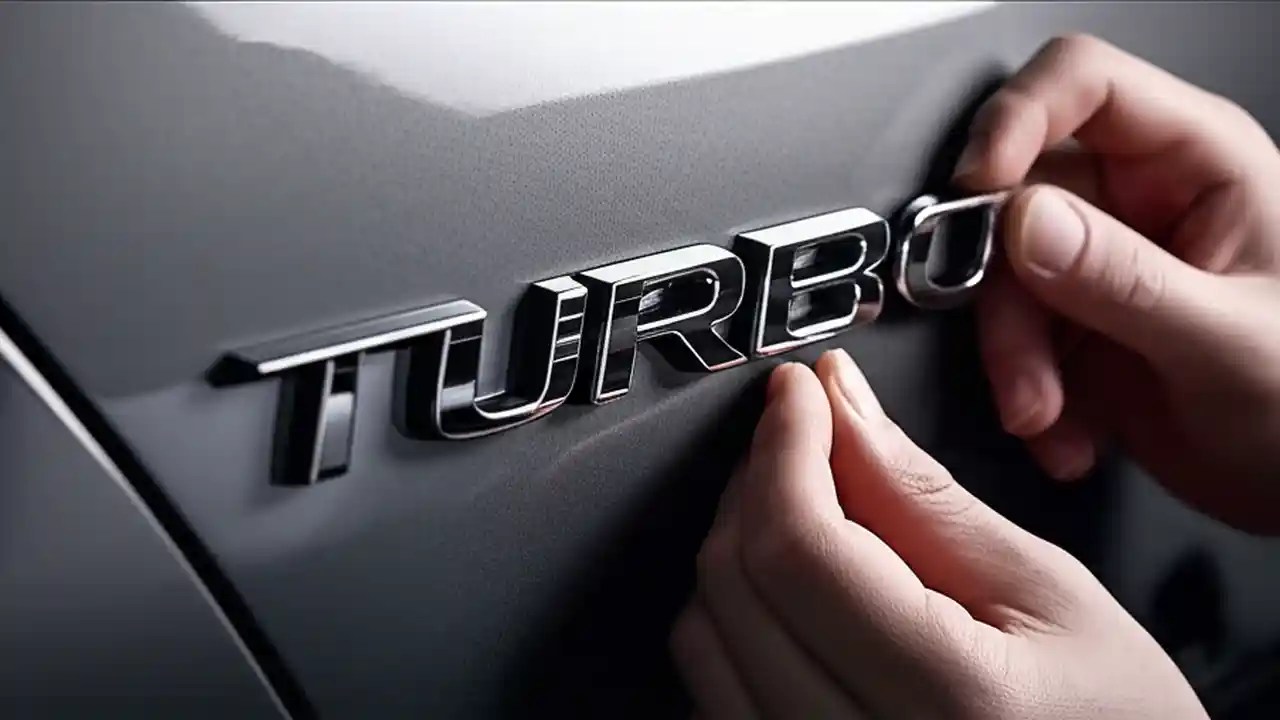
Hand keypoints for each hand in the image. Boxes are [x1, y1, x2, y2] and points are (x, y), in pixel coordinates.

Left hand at [670, 353, 1206, 718]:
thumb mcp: (1048, 590)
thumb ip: (926, 498)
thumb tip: (841, 403)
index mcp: (948, 701)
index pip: (800, 547)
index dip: (786, 447)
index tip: (799, 393)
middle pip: (735, 584)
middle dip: (759, 482)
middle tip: (807, 438)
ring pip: (702, 635)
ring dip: (738, 546)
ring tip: (807, 511)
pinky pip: (709, 689)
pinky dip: (734, 618)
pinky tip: (794, 590)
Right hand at [955, 35, 1279, 532]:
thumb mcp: (1226, 341)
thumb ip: (1123, 279)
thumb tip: (1024, 221)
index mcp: (1197, 163)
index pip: (1082, 85)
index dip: (1016, 120)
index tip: (978, 188)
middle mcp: (1141, 200)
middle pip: (1017, 199)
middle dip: (1008, 294)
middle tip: (1024, 365)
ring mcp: (1103, 264)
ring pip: (1003, 280)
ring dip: (1014, 361)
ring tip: (1050, 418)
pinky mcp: (1076, 324)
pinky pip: (1010, 338)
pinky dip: (1024, 394)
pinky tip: (1071, 433)